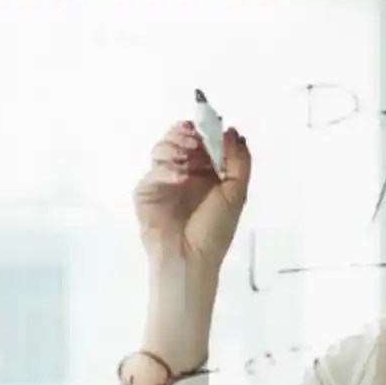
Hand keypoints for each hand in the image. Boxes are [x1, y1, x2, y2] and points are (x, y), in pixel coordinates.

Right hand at [133, 120, 252, 271]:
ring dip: (174, 146)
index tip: (209, 125)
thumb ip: (239, 162)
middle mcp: (184, 172)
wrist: (191, 259)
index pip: (203, 140)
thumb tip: (233, 131)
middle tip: (194, 140)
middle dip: (187, 134)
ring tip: (187, 155)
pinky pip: (152, 171)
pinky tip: (179, 177)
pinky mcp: (146, 191)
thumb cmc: (215, 231)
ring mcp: (164, 180)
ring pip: (162, 148)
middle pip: (179, 138)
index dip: (205, 130)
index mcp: (207, 172)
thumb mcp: (235, 193)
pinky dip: (166, 170)